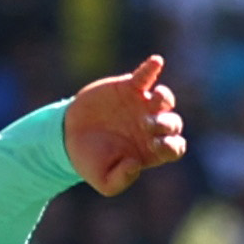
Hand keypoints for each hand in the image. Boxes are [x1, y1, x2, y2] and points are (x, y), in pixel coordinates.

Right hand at [64, 55, 185, 196]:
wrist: (68, 137)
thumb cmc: (89, 161)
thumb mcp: (103, 181)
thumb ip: (121, 179)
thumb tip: (136, 164)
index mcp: (150, 150)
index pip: (175, 147)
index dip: (171, 146)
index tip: (154, 145)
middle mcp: (151, 127)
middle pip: (174, 123)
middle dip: (166, 123)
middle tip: (146, 125)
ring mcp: (141, 106)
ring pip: (165, 99)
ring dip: (164, 98)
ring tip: (152, 100)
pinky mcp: (128, 88)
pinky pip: (145, 76)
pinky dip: (152, 68)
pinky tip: (156, 62)